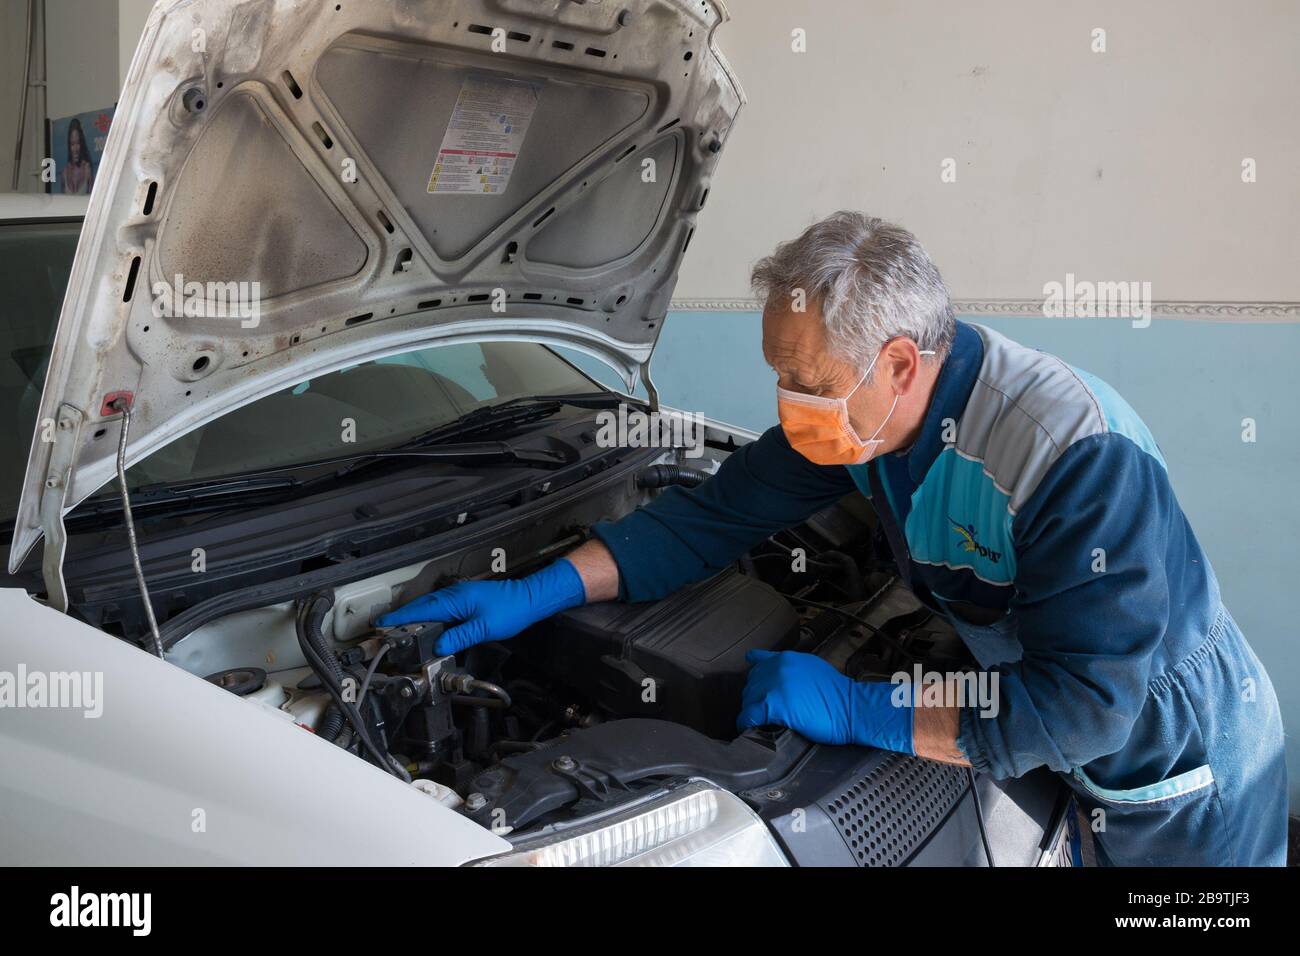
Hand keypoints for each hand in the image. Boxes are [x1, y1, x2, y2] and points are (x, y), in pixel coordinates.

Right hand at [375, 558, 585, 654]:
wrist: (530, 599)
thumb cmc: (511, 610)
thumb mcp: (484, 628)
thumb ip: (459, 637)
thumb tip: (438, 646)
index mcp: (456, 599)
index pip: (422, 610)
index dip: (400, 617)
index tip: (382, 623)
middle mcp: (455, 595)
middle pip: (422, 607)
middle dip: (402, 617)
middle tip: (385, 628)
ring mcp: (460, 596)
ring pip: (431, 606)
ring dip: (415, 616)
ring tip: (400, 628)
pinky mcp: (466, 600)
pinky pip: (441, 607)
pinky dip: (429, 615)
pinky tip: (428, 625)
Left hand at [736, 650, 914, 753]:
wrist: (852, 708)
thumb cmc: (837, 693)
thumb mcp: (811, 666)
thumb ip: (789, 665)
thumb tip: (768, 665)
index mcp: (786, 658)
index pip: (757, 666)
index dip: (758, 683)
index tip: (760, 693)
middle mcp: (778, 668)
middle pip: (751, 684)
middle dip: (755, 698)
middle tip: (763, 711)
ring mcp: (775, 686)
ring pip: (748, 698)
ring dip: (752, 710)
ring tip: (759, 720)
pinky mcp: (775, 705)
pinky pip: (749, 714)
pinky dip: (745, 722)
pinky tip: (748, 727)